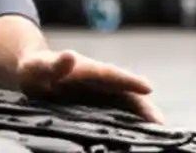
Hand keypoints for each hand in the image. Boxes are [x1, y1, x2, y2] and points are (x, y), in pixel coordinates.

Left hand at [15, 48, 162, 122]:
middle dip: (143, 107)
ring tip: (158, 133)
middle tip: (161, 123)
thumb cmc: (35, 69)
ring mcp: (101, 96)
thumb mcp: (37, 66)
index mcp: (87, 69)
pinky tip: (139, 138)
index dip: (128, 81)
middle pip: (126, 94)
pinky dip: (129, 125)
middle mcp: (99, 82)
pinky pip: (117, 117)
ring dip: (141, 118)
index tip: (148, 88)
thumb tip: (69, 56)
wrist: (34, 74)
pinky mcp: (99, 108)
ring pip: (126, 106)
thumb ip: (52, 65)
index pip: (110, 75)